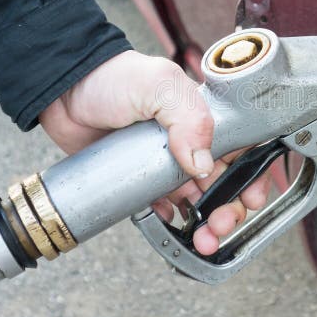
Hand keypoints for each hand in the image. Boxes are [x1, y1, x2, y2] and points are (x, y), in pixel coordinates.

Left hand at [38, 50, 270, 254]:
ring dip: (207, 223)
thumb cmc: (113, 76)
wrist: (64, 91)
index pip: (243, 149)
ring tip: (203, 239)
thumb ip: (188, 118)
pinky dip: (173, 221)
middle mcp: (191, 141)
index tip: (251, 198)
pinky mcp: (142, 178)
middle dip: (231, 209)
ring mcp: (167, 162)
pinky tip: (171, 225)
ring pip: (199, 200)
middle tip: (222, 226)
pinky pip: (164, 207)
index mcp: (206, 117)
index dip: (253, 176)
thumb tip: (203, 164)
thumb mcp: (160, 86)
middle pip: (226, 182)